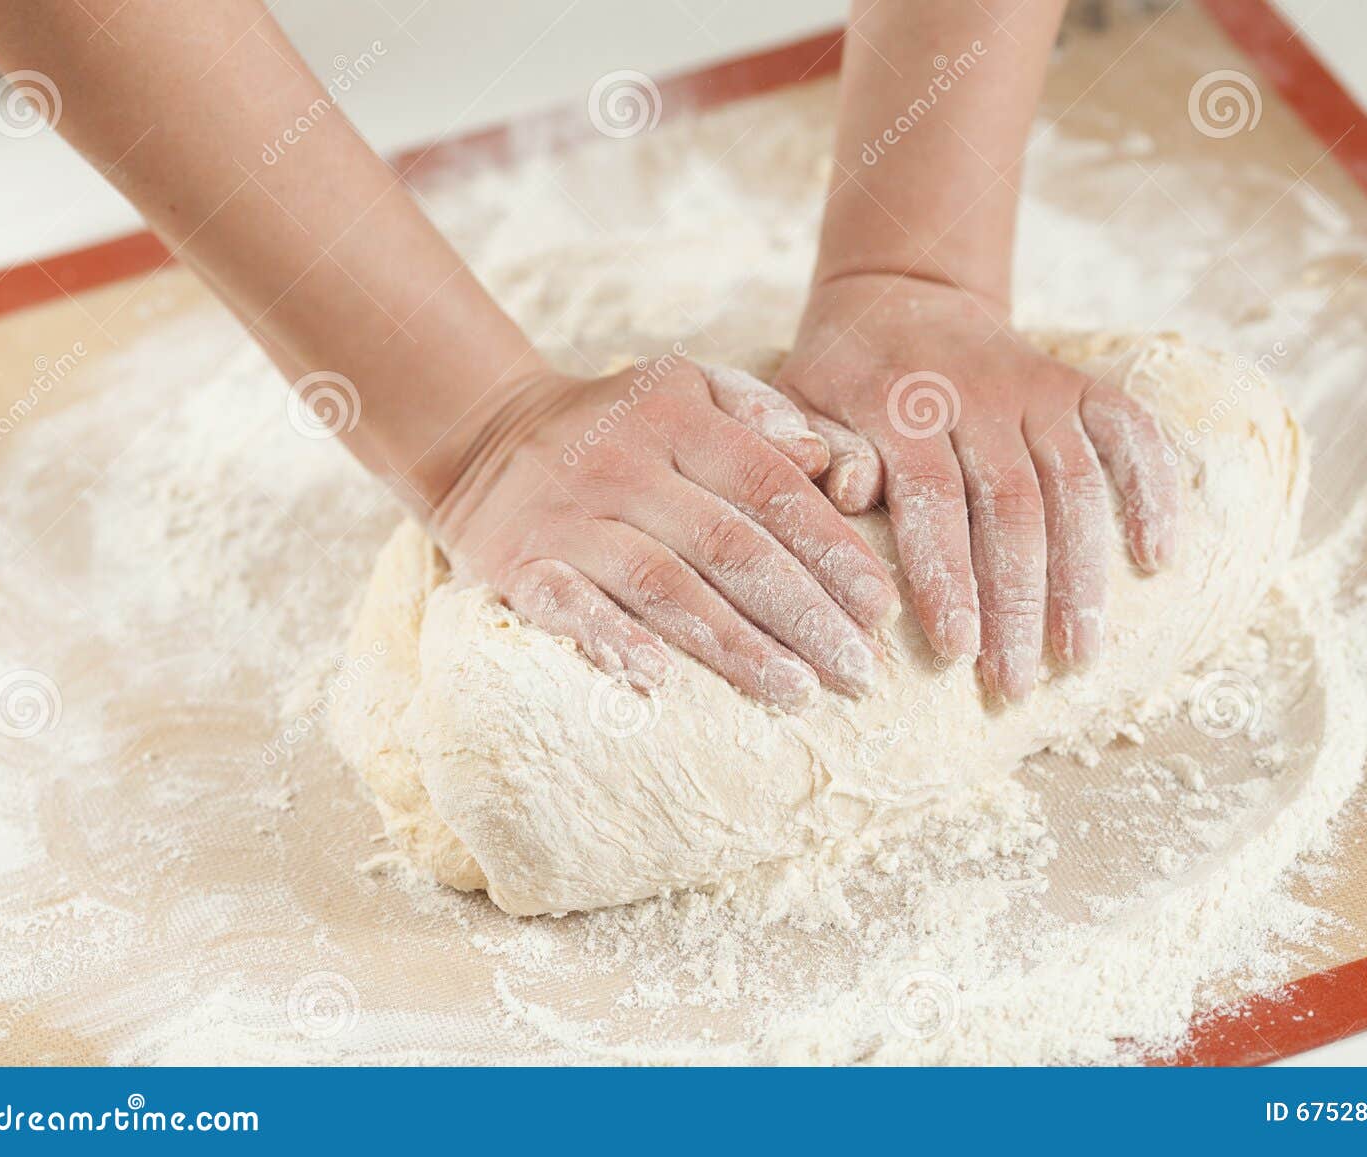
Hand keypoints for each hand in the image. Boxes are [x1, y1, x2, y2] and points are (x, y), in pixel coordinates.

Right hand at [426, 356, 899, 709]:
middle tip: (860, 672)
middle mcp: (627, 466)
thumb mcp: (688, 386)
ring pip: (664, 585)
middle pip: (729, 545)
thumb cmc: (619, 423)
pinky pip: (570, 608)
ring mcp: (572, 518)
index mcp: (679, 419)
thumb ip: (760, 412)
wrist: (485, 433)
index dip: (830, 548)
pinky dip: (613, 643)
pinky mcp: (521, 565)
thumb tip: (825, 461)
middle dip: (803, 613)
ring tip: (796, 692)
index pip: (769, 486)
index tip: (881, 607)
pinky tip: (660, 683)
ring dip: (734, 644)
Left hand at [775, 273, 1176, 700]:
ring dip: (1082, 574)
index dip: (947, 575)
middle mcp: (976, 394)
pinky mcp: (1078, 383)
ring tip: (1081, 655)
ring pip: (1074, 484)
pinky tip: (1158, 557)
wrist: (900, 293)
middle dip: (1019, 602)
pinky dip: (1152, 489)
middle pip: (1010, 506)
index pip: (932, 497)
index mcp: (898, 405)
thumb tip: (852, 489)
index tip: (957, 651)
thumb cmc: (839, 377)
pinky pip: (1129, 431)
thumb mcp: (797, 403)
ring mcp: (1035, 386)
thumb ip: (815, 450)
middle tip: (1018, 684)